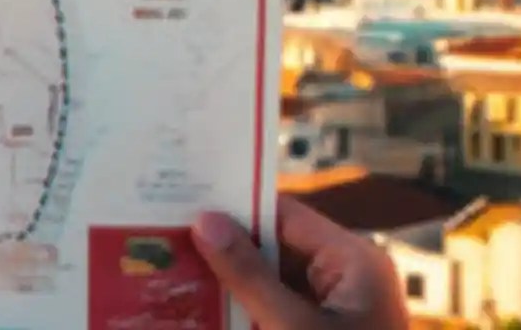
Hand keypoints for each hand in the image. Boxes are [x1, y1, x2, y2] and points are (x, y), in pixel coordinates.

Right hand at [191, 195, 406, 329]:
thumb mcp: (292, 328)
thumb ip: (248, 275)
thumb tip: (206, 221)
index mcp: (354, 262)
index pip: (285, 215)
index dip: (236, 208)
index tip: (182, 202)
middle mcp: (348, 280)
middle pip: (276, 249)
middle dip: (225, 248)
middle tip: (167, 238)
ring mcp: (337, 314)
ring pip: (272, 284)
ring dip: (229, 284)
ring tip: (173, 272)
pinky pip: (278, 313)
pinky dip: (245, 313)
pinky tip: (202, 313)